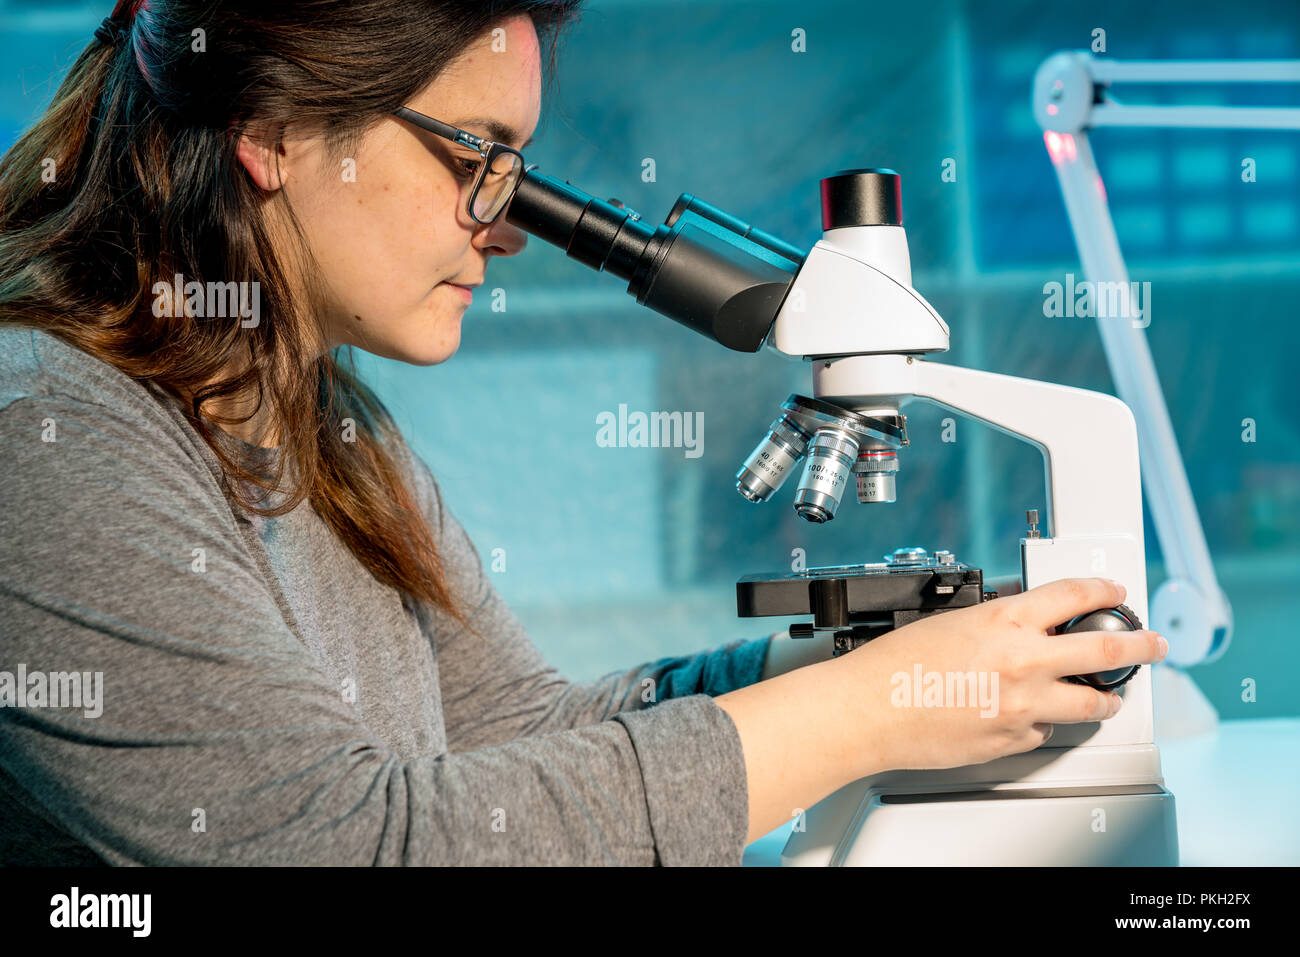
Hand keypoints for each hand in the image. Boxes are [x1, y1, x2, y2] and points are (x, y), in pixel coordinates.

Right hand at [831, 577, 1167, 776]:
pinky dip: (1043, 723)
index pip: (1074, 597)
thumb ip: (996, 625)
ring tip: (1112, 697)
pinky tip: (1030, 717)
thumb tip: (1020, 628)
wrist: (871, 710)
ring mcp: (1024, 705)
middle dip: (1140, 645)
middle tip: (1154, 644)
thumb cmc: (894, 667)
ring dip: (1107, 698)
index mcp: (1005, 621)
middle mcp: (1024, 661)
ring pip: (1091, 703)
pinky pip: (1045, 730)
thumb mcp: (951, 622)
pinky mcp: (1015, 739)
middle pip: (1105, 650)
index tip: (1116, 593)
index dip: (1103, 592)